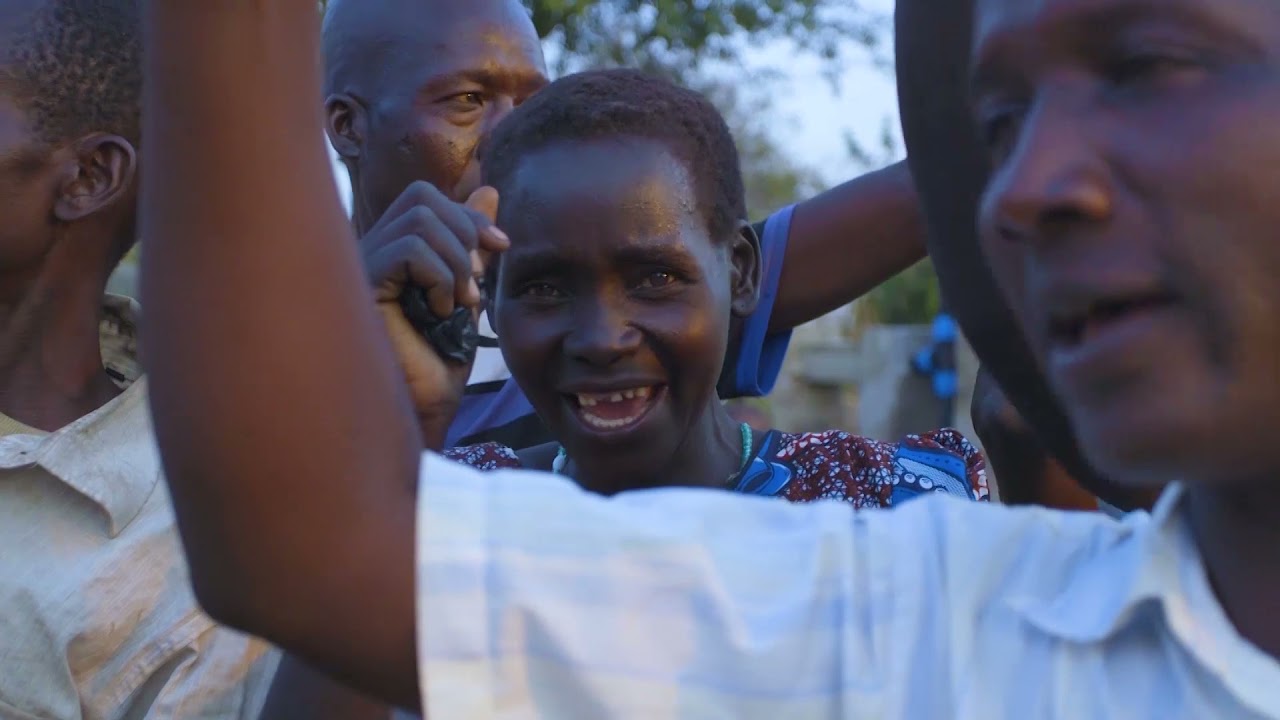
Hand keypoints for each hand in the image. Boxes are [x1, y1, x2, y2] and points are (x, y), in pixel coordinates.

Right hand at [360, 181, 508, 442]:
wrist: (423, 408)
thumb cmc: (438, 359)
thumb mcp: (467, 290)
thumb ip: (471, 244)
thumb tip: (489, 191)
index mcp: (391, 248)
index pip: (426, 197)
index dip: (468, 215)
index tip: (501, 246)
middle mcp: (368, 250)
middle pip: (422, 197)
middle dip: (465, 234)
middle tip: (476, 284)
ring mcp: (358, 265)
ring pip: (420, 220)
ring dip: (456, 261)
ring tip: (459, 303)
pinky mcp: (360, 285)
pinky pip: (409, 251)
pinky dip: (439, 278)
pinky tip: (436, 312)